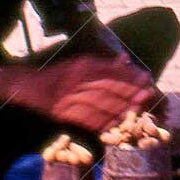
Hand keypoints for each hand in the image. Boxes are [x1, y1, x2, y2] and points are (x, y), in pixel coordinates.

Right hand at [15, 52, 153, 131]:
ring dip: (121, 106)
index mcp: (81, 67)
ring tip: (139, 106)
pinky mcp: (65, 115)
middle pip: (108, 88)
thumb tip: (125, 58)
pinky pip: (88, 120)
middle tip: (148, 92)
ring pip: (100, 104)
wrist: (30, 88)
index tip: (145, 76)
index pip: (110, 71)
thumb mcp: (80, 62)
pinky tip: (119, 121)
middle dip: (130, 91)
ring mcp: (70, 99)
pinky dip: (105, 121)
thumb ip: (103, 63)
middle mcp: (76, 82)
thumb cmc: (60, 74)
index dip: (129, 75)